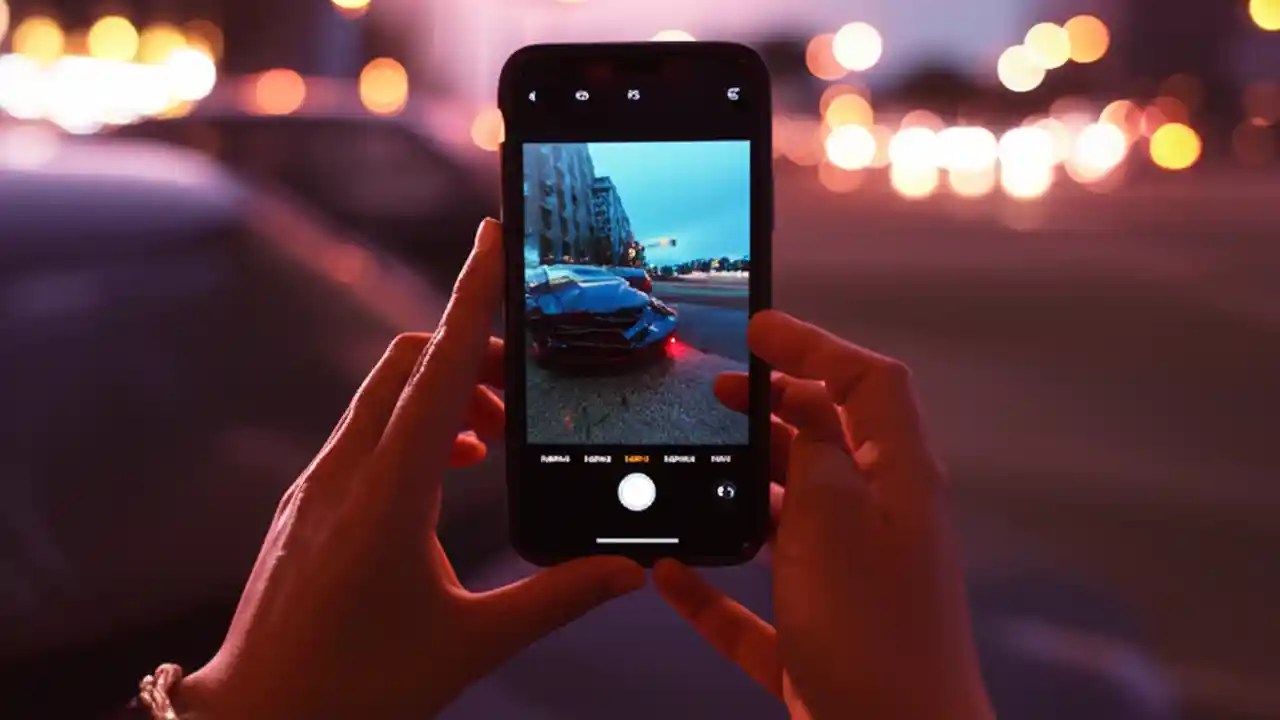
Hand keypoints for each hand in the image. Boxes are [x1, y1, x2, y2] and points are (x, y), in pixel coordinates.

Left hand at [178, 220, 644, 718]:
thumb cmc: (358, 687)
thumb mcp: (472, 642)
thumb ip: (558, 598)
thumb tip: (627, 569)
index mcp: (390, 493)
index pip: (443, 369)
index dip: (473, 295)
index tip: (493, 235)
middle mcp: (345, 473)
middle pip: (412, 364)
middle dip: (473, 354)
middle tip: (524, 392)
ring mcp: (317, 486)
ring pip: (385, 398)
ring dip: (445, 396)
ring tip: (492, 441)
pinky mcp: (305, 506)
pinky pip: (364, 434)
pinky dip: (412, 429)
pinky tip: (444, 476)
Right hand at [654, 311, 992, 719]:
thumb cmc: (875, 631)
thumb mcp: (835, 516)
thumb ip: (815, 453)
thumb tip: (799, 415)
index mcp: (897, 481)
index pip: (868, 383)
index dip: (816, 345)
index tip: (757, 328)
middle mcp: (877, 525)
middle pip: (826, 443)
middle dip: (772, 410)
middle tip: (716, 396)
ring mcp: (847, 587)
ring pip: (792, 517)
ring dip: (742, 490)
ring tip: (690, 469)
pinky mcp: (817, 643)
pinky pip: (758, 603)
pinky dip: (714, 587)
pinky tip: (669, 577)